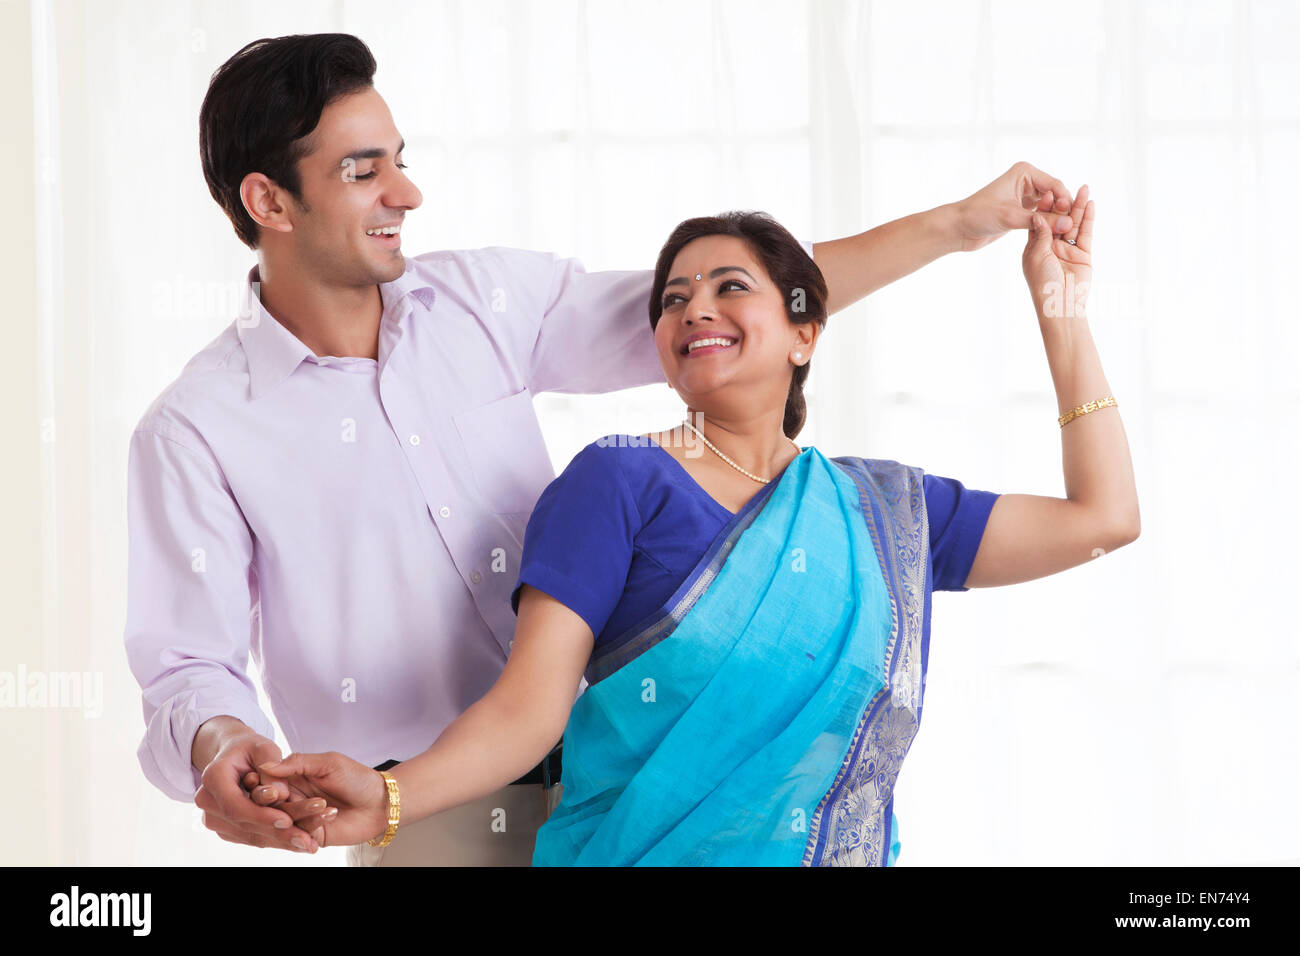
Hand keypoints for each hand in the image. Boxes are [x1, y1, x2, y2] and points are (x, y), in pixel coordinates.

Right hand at [193, 729, 328, 852]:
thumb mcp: (264, 747)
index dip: (260, 815)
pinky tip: (298, 842)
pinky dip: (275, 840)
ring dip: (278, 840)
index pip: (235, 805)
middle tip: (304, 839)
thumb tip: (280, 792)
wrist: (236, 755)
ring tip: (306, 843)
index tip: (287, 820)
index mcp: (214, 777)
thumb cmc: (251, 748)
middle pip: (242, 824)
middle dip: (275, 832)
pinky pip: (250, 837)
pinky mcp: (225, 828)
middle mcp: (207, 800)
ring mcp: (213, 817)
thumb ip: (273, 766)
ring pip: (248, 835)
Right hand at [255, 751, 389, 847]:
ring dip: (302, 812)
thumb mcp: (328, 763)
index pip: (267, 783)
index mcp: (294, 778)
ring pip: (284, 821)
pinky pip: (300, 834)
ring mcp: (302, 817)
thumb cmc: (357, 778)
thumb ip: (297, 763)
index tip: (270, 787)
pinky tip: (331, 815)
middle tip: (289, 798)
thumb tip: (266, 765)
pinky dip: (313, 824)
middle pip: (271, 805)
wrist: (380, 802)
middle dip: (279, 804)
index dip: (265, 786)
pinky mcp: (311, 834)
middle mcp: (294, 798)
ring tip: (324, 805)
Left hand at [953, 161, 1076, 251]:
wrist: (958, 228)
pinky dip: (1048, 223)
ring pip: (1050, 206)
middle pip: (1055, 195)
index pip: (1054, 185)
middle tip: (1070, 227)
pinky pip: (1042, 215)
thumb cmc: (978, 215)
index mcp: (1025, 172)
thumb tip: (1067, 224)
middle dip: (1062, 210)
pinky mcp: (1022, 211)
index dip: (1065, 201)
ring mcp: (1025, 196)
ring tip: (1064, 233)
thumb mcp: (1011, 217)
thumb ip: (1041, 221)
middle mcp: (1027, 181)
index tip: (1071, 218)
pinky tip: (1054, 235)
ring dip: (1056, 218)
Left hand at [1022, 184, 1093, 318]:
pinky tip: (1091, 204)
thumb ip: (1040, 235)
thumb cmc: (1041, 283)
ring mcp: (1068, 249)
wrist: (1060, 303)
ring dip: (1079, 207)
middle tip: (1069, 187)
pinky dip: (1089, 219)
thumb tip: (1040, 215)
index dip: (1044, 207)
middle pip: (1059, 219)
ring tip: (1085, 189)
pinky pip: (1086, 233)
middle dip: (1064, 203)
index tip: (1048, 192)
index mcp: (1034, 246)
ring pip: (1074, 223)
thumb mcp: (1035, 256)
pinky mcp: (1083, 253)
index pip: (1040, 221)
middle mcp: (1051, 246)